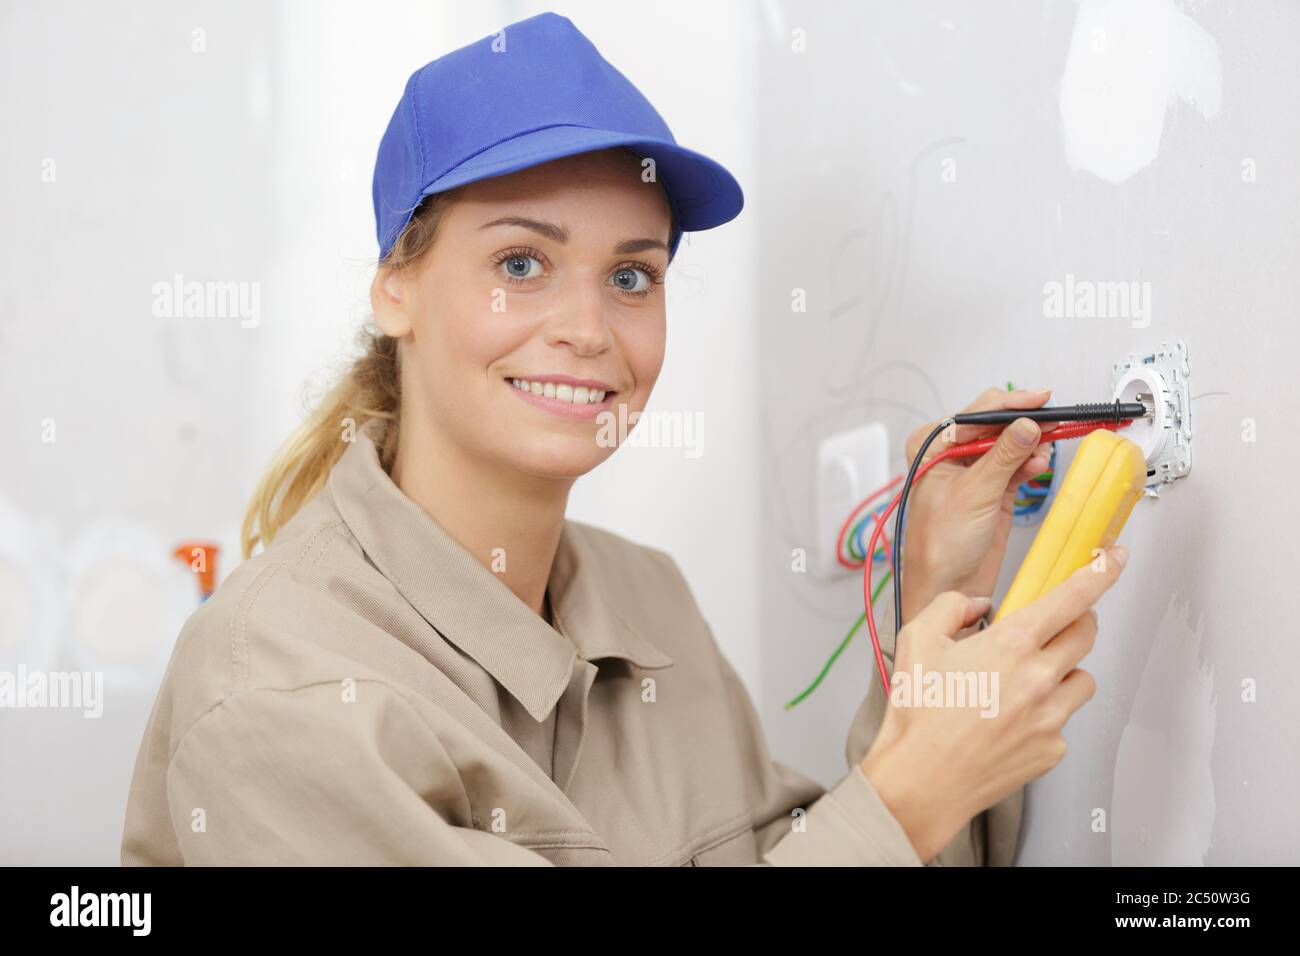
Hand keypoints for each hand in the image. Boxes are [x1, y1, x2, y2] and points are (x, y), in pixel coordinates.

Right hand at [860, 546, 1126, 860]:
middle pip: (1087, 635)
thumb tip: (977, 605)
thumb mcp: (918, 640)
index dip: (1099, 573)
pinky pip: (1063, 721)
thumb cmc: (918, 714)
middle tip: (1054, 625)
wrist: (921, 779)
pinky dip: (1046, 714)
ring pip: (1082, 680)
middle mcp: (1041, 678)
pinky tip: (1010, 721)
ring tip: (1026, 682)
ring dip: (1063, 671)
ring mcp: (1051, 717)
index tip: (1113, 559)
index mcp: (1011, 644)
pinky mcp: (1052, 749)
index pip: (1072, 598)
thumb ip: (951, 607)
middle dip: (1078, 621)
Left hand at [899, 386, 1056, 620]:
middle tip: (1055, 422)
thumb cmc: (939, 546)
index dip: (1012, 404)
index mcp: (931, 446)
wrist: (947, 586)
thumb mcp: (974, 493)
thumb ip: (1003, 457)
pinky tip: (1039, 464)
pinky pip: (1018, 465)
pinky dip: (1031, 463)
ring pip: (1011, 443)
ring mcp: (975, 471)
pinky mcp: (994, 489)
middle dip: (1026, 422)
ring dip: (1031, 443)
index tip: (1043, 400)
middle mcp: (950, 454)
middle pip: (997, 425)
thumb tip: (1027, 424)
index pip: (977, 413)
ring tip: (1046, 448)